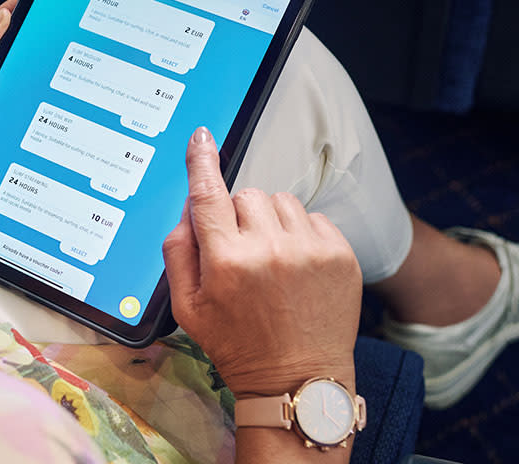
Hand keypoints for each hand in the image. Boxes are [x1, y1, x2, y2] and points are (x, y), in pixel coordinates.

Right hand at [163, 127, 361, 396]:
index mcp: (226, 262)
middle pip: (246, 195)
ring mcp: (309, 250)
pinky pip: (312, 216)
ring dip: (271, 221)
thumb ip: (178, 251)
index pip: (209, 195)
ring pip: (280, 201)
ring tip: (271, 260)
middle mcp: (269, 249)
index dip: (202, 162)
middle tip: (241, 253)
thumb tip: (189, 206)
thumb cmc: (238, 345)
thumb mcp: (187, 307)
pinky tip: (296, 267)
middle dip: (238, 215)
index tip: (201, 137)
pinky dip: (301, 233)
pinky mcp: (340, 253)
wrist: (297, 379)